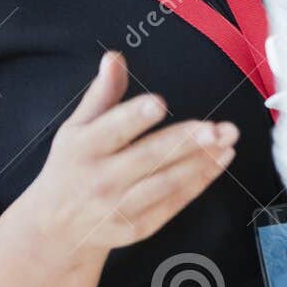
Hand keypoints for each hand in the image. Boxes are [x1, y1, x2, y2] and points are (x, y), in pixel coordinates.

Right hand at [14, 51, 237, 265]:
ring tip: (227, 141)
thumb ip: (101, 93)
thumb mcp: (76, 127)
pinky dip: (200, 181)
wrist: (58, 228)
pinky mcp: (139, 227)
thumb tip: (115, 57)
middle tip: (215, 128)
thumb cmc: (71, 166)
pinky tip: (220, 160)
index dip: (135, 116)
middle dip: (183, 142)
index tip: (159, 103)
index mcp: (83, 147)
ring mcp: (120, 207)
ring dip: (201, 161)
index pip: (112, 129)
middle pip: (147, 158)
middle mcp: (101, 179)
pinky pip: (174, 203)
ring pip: (166, 183)